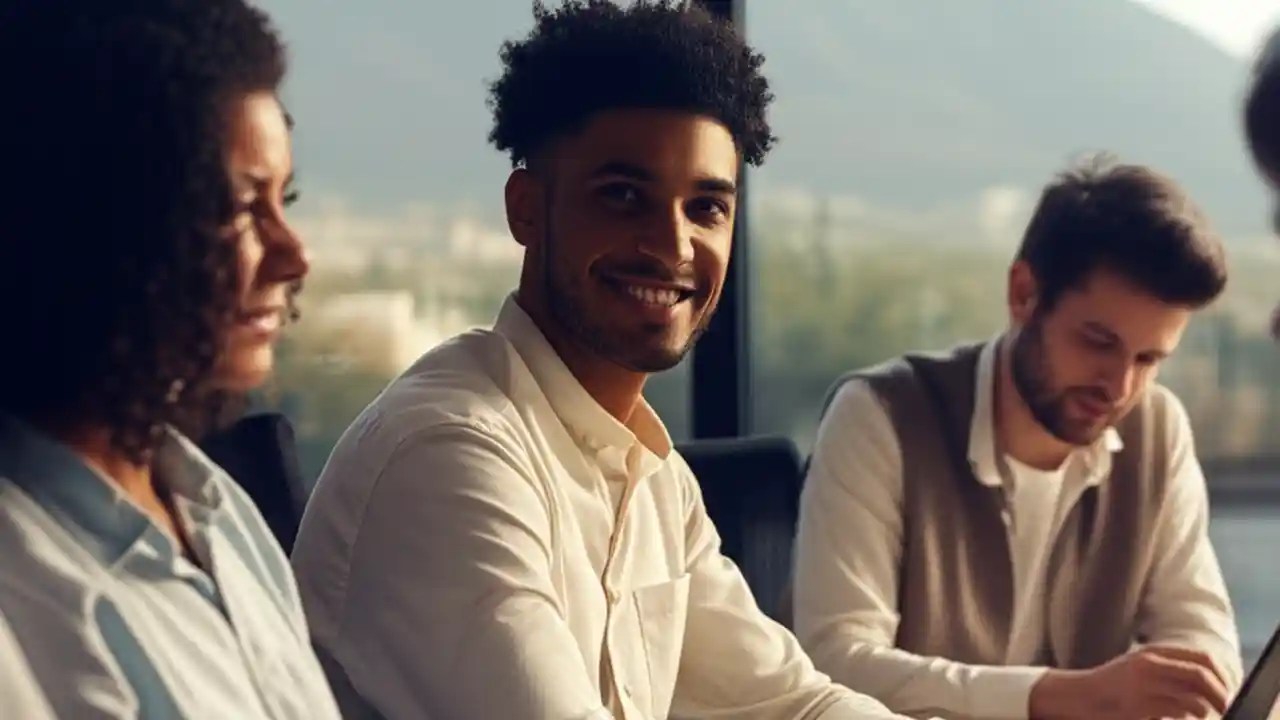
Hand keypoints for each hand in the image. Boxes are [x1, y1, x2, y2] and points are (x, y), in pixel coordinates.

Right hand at [1028, 645, 1228, 719]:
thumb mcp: (1137, 667)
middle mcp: (1149, 665)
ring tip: (1207, 717)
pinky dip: (1188, 719)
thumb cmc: (1110, 686)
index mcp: (1152, 653)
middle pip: (1201, 675)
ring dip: (1207, 711)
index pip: (1201, 658)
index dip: (1221, 676)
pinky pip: (1177, 714)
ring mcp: (1144, 686)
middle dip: (1221, 695)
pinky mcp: (1139, 707)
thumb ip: (1166, 669)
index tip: (1229, 691)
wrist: (1077, 696)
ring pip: (1193, 698)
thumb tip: (1205, 683)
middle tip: (1227, 708)